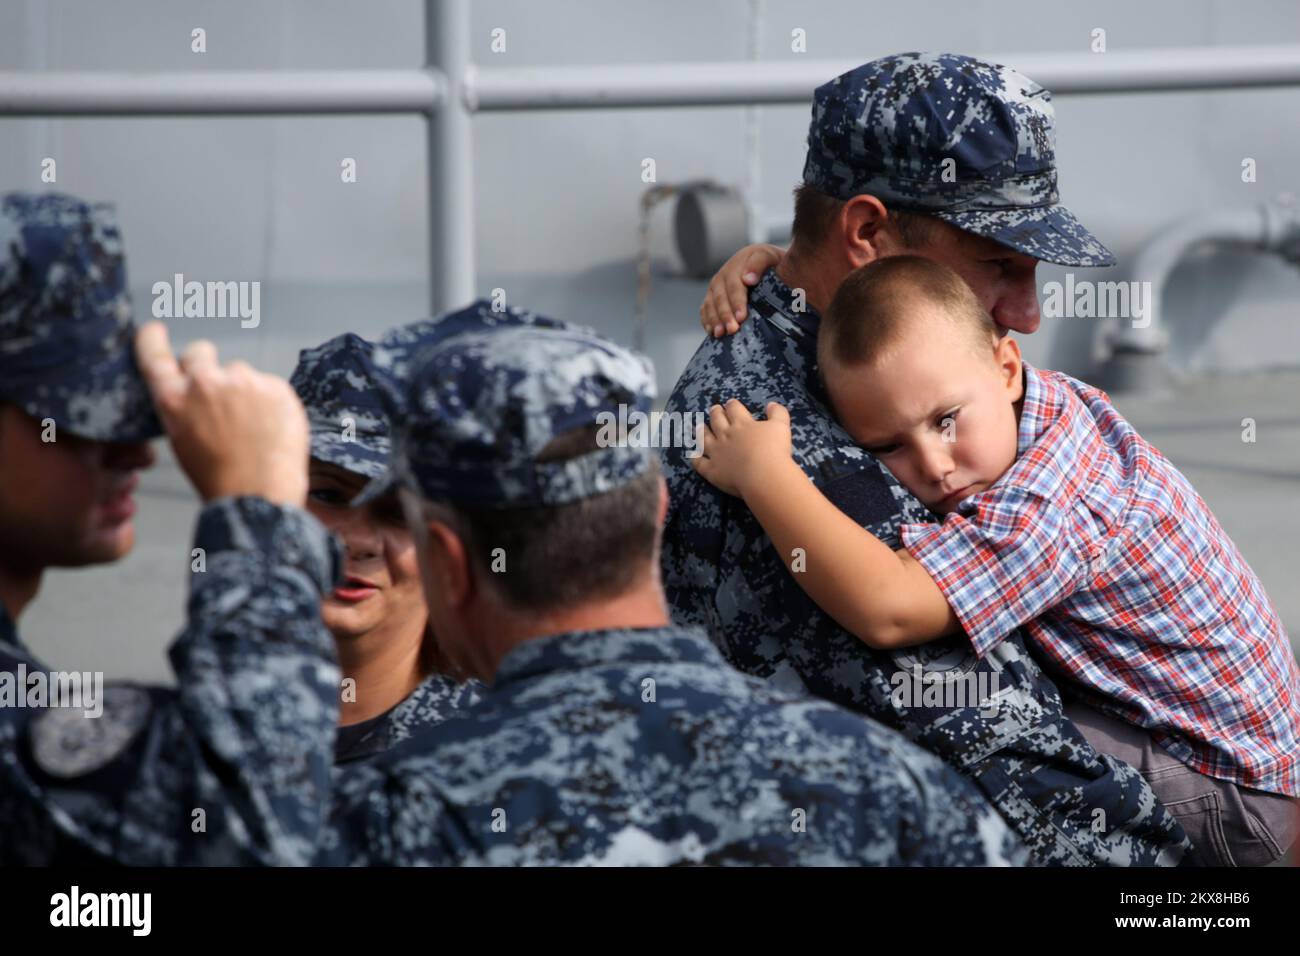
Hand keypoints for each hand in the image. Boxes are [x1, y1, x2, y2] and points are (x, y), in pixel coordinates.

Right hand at [135, 321, 309, 506]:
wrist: (259, 495)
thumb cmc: (219, 477)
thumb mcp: (183, 441)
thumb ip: (186, 407)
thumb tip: (196, 393)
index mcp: (174, 399)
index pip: (154, 355)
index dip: (152, 340)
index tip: (154, 330)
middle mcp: (205, 383)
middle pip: (201, 352)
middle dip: (206, 366)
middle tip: (220, 394)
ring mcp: (244, 381)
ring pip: (240, 373)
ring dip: (244, 389)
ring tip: (252, 426)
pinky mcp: (276, 386)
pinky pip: (269, 385)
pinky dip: (271, 401)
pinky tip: (272, 428)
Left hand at [691, 399, 792, 498]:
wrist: (763, 475)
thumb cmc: (774, 449)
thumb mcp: (781, 426)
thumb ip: (777, 413)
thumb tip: (771, 404)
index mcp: (742, 424)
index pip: (734, 409)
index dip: (732, 405)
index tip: (730, 403)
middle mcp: (726, 435)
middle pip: (717, 420)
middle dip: (715, 413)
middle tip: (714, 409)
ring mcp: (716, 453)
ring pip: (704, 439)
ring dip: (700, 432)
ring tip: (698, 427)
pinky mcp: (712, 470)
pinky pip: (699, 463)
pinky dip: (694, 458)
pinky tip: (692, 454)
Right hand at [699, 243, 784, 337]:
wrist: (765, 264)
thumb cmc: (771, 263)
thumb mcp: (769, 257)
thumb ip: (759, 263)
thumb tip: (748, 279)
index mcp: (736, 265)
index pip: (734, 285)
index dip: (736, 302)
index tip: (741, 317)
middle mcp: (722, 276)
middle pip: (720, 297)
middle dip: (725, 315)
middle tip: (732, 330)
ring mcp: (715, 287)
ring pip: (710, 304)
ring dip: (714, 320)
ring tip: (720, 334)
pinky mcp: (712, 297)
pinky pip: (705, 310)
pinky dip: (707, 321)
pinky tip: (712, 333)